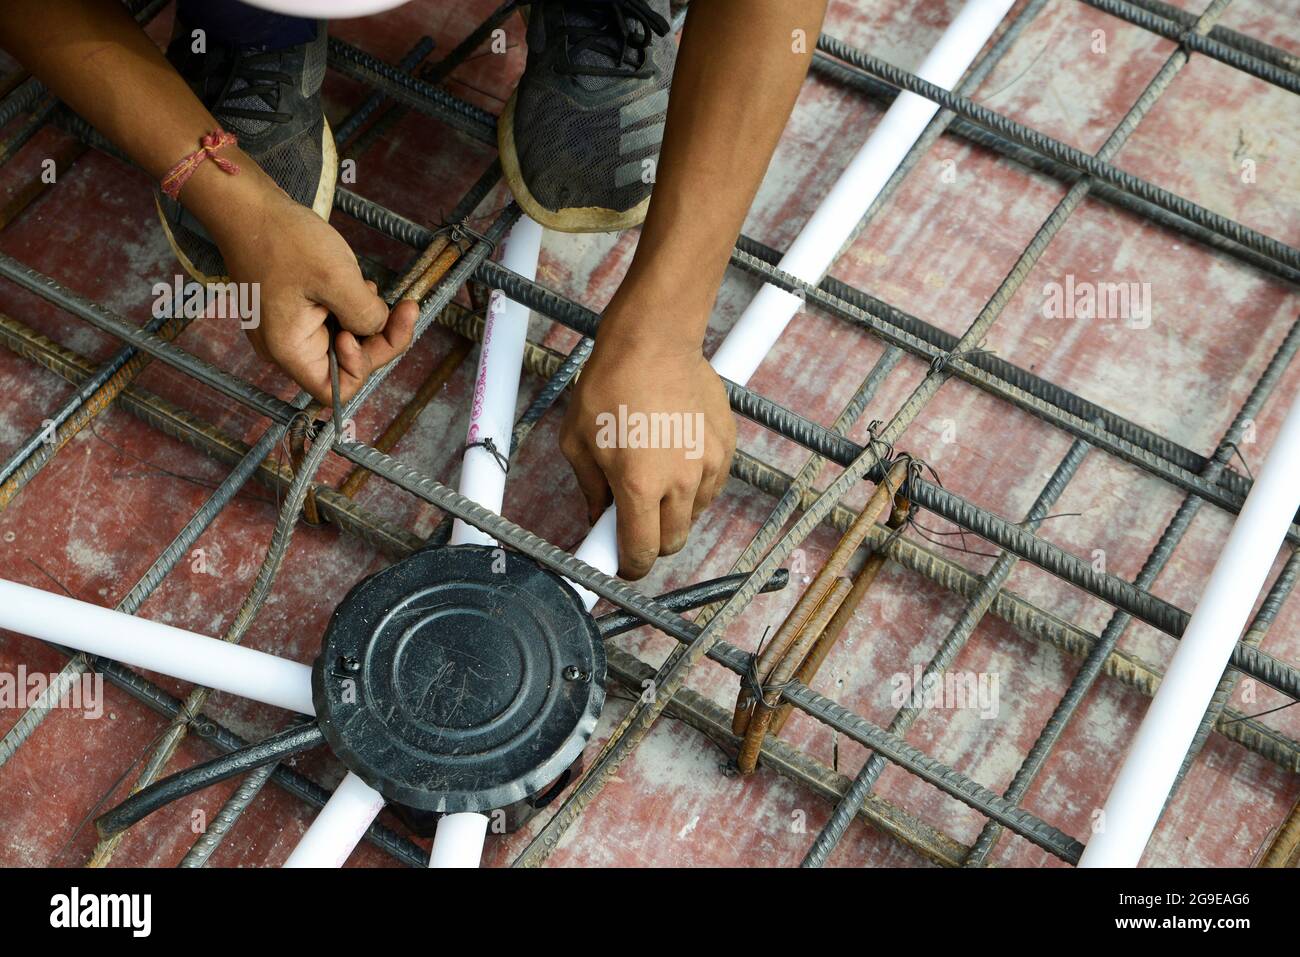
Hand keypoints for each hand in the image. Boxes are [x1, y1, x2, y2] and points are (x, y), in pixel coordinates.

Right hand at [204, 167, 415, 404]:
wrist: (248, 205)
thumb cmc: (284, 239)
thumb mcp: (337, 277)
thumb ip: (366, 315)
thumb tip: (378, 328)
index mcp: (289, 349)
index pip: (335, 389)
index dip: (364, 366)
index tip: (374, 329)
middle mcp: (286, 347)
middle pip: (344, 364)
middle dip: (377, 337)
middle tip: (404, 307)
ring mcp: (289, 328)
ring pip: (342, 340)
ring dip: (365, 318)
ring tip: (365, 284)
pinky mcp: (294, 310)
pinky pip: (331, 321)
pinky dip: (350, 306)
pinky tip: (355, 281)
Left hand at [560, 331, 734, 579]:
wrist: (653, 341)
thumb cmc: (609, 384)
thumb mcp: (577, 441)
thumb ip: (589, 489)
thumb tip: (598, 518)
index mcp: (639, 485)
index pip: (641, 552)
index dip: (627, 566)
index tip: (620, 563)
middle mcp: (680, 481)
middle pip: (672, 542)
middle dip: (650, 541)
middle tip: (633, 521)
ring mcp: (708, 464)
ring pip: (694, 516)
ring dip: (673, 513)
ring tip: (654, 482)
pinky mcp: (725, 447)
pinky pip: (711, 486)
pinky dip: (694, 487)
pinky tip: (674, 462)